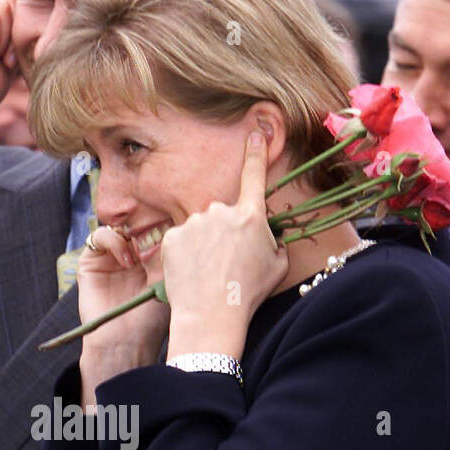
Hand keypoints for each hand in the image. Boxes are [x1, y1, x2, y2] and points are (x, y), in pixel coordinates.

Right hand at [77, 225, 169, 403]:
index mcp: (151, 258)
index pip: (156, 226)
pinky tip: (126, 260)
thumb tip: (177, 221)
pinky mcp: (91, 262)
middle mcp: (130, 255)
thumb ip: (168, 250)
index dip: (165, 221)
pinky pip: (99, 235)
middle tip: (160, 231)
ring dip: (131, 233)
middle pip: (137, 221)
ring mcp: (110, 257)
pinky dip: (113, 241)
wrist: (125, 342)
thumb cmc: (152, 319)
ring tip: (142, 253)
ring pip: (119, 225)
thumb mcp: (168, 279)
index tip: (176, 224)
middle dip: (149, 223)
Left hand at [163, 132, 288, 357]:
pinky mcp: (172, 236)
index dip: (256, 152)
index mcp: (251, 215)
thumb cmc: (247, 295)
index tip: (255, 133)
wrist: (211, 317)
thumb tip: (269, 237)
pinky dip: (185, 253)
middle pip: (223, 214)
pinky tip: (191, 273)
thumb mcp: (277, 266)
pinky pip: (181, 239)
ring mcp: (194, 222)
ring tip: (208, 273)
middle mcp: (221, 211)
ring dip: (204, 244)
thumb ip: (274, 242)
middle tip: (227, 264)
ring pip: (200, 227)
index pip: (254, 175)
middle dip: (224, 232)